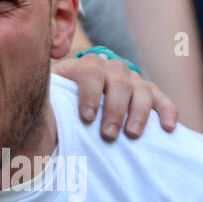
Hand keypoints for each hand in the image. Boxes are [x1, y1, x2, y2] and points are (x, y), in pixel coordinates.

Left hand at [53, 51, 178, 138]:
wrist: (77, 110)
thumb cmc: (61, 110)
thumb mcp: (50, 102)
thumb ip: (48, 103)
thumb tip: (35, 111)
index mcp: (84, 67)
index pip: (90, 71)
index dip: (90, 93)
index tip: (87, 117)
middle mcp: (111, 69)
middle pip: (119, 82)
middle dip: (114, 109)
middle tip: (108, 134)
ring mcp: (133, 80)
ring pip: (142, 90)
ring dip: (139, 113)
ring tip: (132, 135)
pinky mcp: (149, 94)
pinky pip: (162, 99)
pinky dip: (167, 111)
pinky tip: (168, 127)